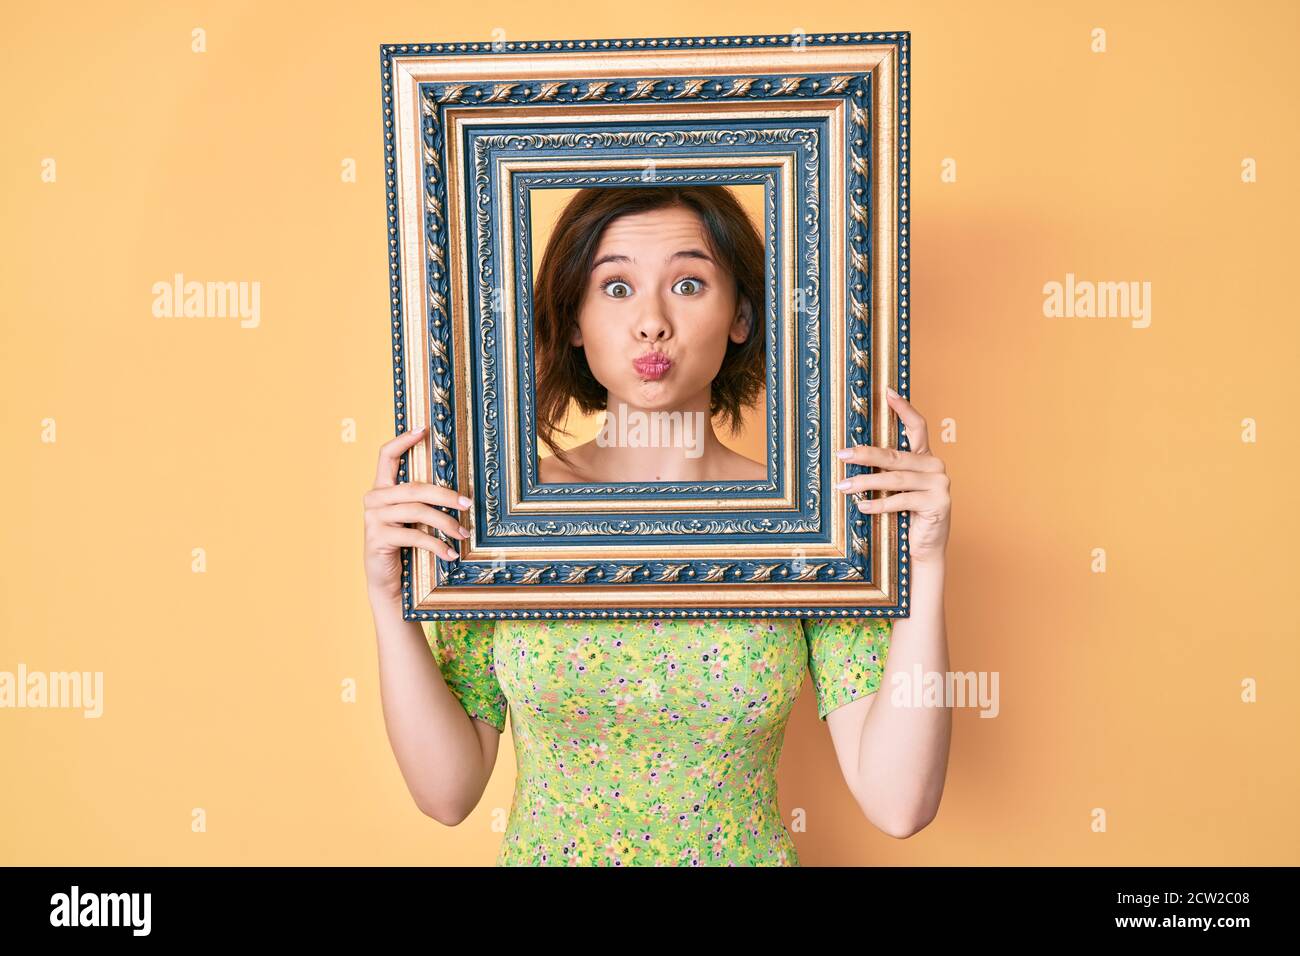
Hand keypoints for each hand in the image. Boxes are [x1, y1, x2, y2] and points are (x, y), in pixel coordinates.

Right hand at [363, 425, 471, 605]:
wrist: (387, 581)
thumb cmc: (405, 546)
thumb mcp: (413, 521)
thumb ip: (423, 502)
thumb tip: (461, 493)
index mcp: (382, 489)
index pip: (386, 456)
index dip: (403, 440)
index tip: (423, 428)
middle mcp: (374, 499)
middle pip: (414, 487)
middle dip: (445, 494)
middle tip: (468, 503)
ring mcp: (373, 518)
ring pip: (417, 511)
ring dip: (446, 523)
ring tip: (464, 534)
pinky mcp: (378, 538)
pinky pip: (414, 535)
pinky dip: (437, 545)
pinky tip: (451, 553)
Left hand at [835, 388, 950, 564]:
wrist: (924, 549)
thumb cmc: (905, 517)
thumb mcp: (895, 490)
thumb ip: (886, 471)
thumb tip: (850, 454)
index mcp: (925, 457)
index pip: (917, 426)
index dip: (903, 408)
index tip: (887, 391)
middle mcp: (935, 466)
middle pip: (896, 454)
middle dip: (865, 455)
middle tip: (842, 455)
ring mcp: (940, 484)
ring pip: (895, 478)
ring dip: (865, 483)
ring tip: (843, 487)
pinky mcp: (939, 503)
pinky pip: (901, 500)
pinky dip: (878, 504)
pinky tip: (862, 507)